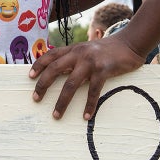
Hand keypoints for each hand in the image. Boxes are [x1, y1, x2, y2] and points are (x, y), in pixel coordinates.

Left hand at [29, 34, 145, 119]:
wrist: (130, 43)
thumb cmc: (109, 49)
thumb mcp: (89, 49)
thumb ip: (76, 57)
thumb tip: (62, 71)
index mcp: (74, 48)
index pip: (51, 55)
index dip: (39, 65)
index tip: (30, 77)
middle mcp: (79, 53)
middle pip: (55, 69)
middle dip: (43, 84)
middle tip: (36, 98)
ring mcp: (91, 62)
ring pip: (70, 84)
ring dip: (62, 101)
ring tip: (56, 114)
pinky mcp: (103, 70)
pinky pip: (93, 91)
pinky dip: (89, 105)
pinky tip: (86, 115)